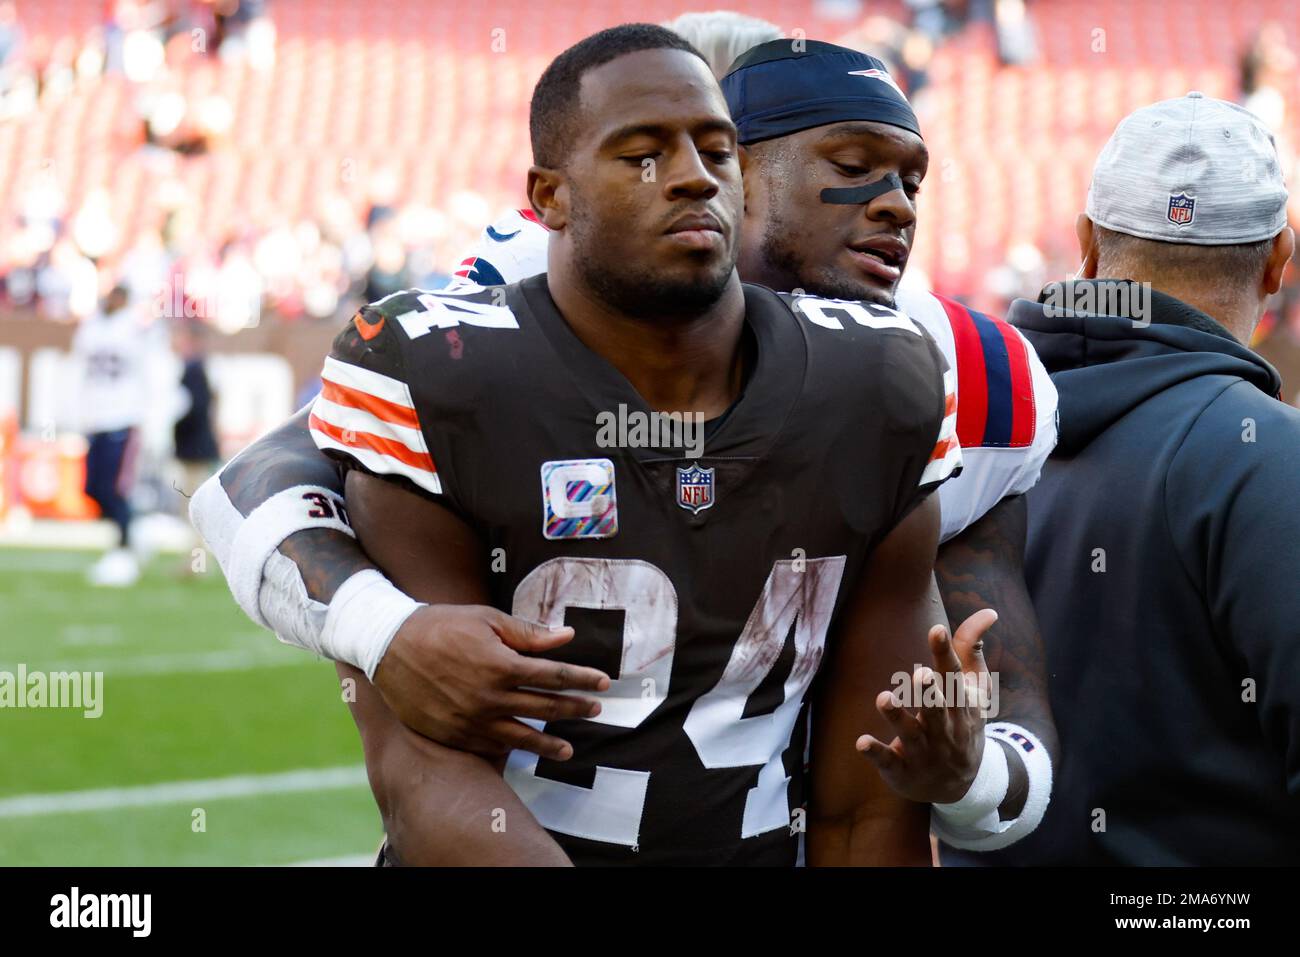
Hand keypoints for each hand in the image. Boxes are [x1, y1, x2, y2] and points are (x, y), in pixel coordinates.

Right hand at [372, 604, 610, 760]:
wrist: (389, 646)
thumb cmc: (442, 626)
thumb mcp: (487, 620)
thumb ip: (529, 634)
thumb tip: (568, 636)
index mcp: (502, 665)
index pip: (555, 675)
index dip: (583, 679)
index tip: (603, 682)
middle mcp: (490, 697)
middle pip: (545, 707)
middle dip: (575, 708)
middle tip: (596, 710)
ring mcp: (471, 720)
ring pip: (521, 737)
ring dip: (548, 743)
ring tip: (568, 750)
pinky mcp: (453, 733)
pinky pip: (490, 746)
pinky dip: (511, 749)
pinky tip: (524, 749)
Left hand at [856, 609, 997, 803]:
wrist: (961, 787)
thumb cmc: (962, 723)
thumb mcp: (973, 690)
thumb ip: (971, 649)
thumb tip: (988, 612)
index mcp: (962, 707)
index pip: (954, 678)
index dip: (945, 654)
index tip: (936, 630)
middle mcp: (944, 729)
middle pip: (937, 709)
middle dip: (929, 693)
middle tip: (919, 674)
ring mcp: (923, 751)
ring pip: (910, 733)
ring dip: (897, 717)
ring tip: (884, 698)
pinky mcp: (902, 770)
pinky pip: (888, 761)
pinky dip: (875, 753)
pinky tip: (861, 742)